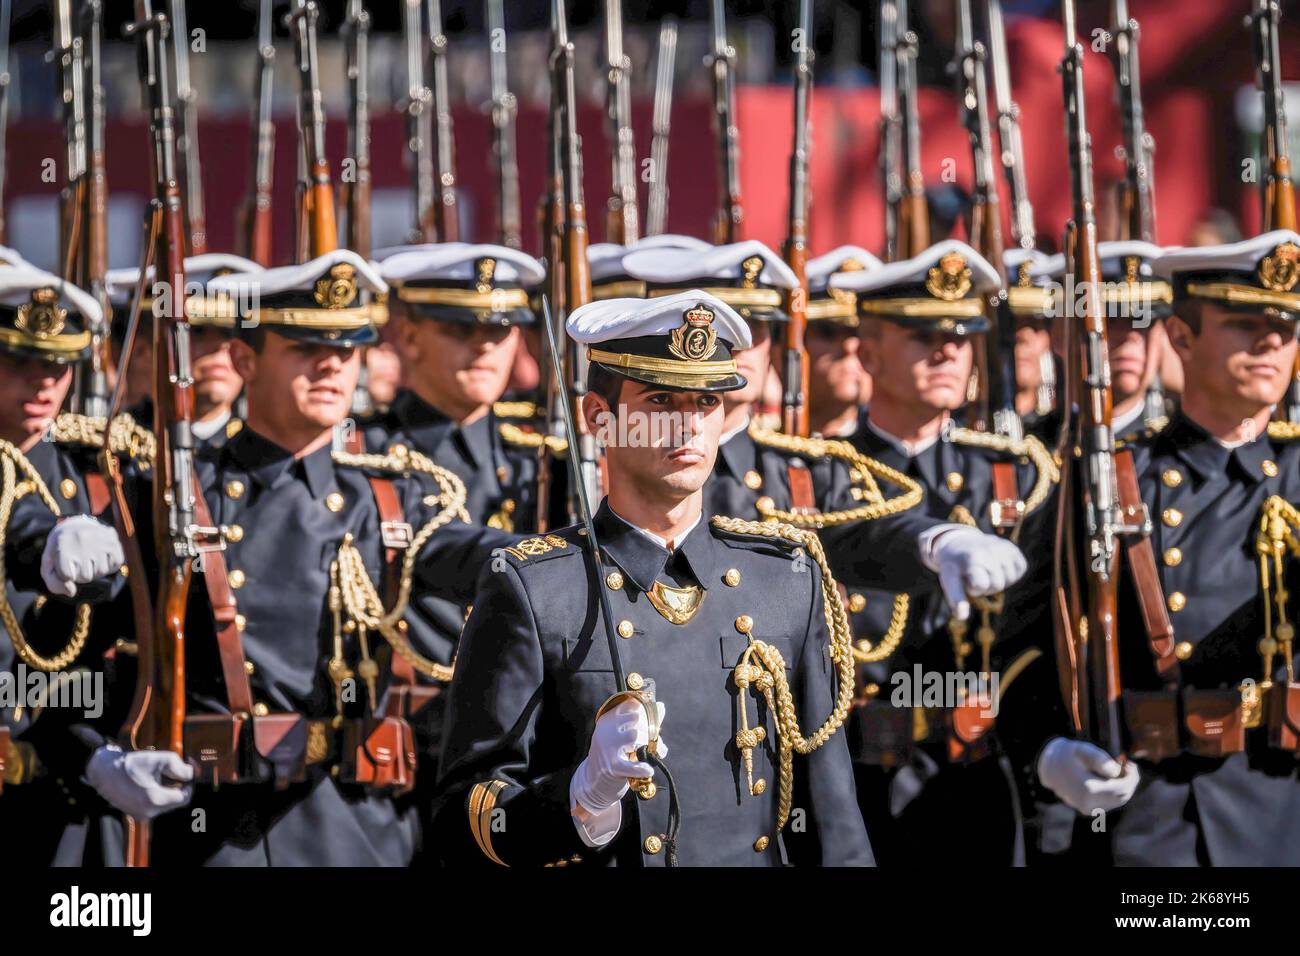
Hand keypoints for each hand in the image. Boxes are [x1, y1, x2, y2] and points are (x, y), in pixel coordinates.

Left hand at [40, 515, 123, 597]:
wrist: (76, 526)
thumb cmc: (60, 551)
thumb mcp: (49, 565)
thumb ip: (54, 583)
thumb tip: (71, 592)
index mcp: (61, 544)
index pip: (67, 575)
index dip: (65, 575)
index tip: (64, 564)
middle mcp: (81, 539)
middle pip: (86, 576)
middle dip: (81, 573)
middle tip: (78, 560)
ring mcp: (99, 539)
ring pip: (101, 571)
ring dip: (95, 569)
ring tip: (89, 557)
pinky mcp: (114, 540)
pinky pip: (115, 564)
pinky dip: (109, 564)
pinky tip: (101, 555)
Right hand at [85, 745, 193, 820]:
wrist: (104, 771)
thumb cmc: (132, 764)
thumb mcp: (160, 759)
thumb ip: (180, 767)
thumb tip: (191, 775)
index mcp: (155, 800)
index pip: (184, 797)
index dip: (189, 784)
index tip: (189, 771)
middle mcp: (148, 812)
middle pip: (175, 801)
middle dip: (179, 786)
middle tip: (177, 769)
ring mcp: (140, 815)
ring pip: (165, 803)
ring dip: (168, 790)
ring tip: (161, 774)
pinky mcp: (135, 814)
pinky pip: (155, 805)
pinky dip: (158, 794)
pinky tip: (151, 781)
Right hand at [571, 698, 667, 813]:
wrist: (593, 782)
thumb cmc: (613, 755)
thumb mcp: (621, 735)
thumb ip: (642, 720)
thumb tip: (661, 706)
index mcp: (608, 719)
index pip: (631, 704)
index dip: (644, 712)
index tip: (647, 722)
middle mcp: (606, 730)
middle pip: (636, 719)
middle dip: (646, 730)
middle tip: (647, 742)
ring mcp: (608, 747)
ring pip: (636, 735)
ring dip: (645, 746)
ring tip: (645, 754)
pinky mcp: (612, 767)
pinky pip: (634, 765)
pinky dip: (643, 768)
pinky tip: (648, 770)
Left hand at [928, 526, 1026, 620]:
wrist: (958, 544)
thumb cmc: (954, 567)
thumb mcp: (949, 580)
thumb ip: (955, 598)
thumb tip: (962, 616)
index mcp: (971, 558)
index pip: (981, 585)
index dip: (973, 589)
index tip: (965, 580)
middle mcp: (988, 549)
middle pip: (998, 584)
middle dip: (987, 587)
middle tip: (975, 576)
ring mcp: (1001, 546)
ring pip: (1010, 578)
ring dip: (999, 580)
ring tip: (985, 571)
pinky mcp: (1011, 546)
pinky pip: (1021, 567)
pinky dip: (1011, 572)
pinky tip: (998, 566)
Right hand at [1036, 736, 1139, 814]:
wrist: (1049, 768)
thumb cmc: (1068, 755)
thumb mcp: (1082, 750)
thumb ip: (1100, 759)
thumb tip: (1116, 771)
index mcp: (1089, 789)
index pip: (1123, 787)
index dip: (1132, 776)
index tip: (1132, 764)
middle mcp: (1089, 804)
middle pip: (1122, 796)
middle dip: (1129, 782)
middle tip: (1129, 766)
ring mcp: (1088, 809)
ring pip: (1117, 801)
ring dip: (1123, 787)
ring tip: (1119, 770)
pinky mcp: (1087, 810)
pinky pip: (1109, 803)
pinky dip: (1115, 792)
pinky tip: (1111, 779)